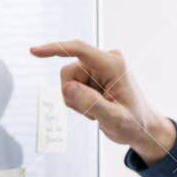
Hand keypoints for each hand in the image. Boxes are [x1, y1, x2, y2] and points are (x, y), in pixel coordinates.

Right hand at [30, 39, 175, 163]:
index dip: (54, 49)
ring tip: (95, 111)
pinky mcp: (94, 74)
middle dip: (72, 94)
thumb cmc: (134, 124)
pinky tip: (94, 108)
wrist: (141, 128)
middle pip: (69, 72)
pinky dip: (78, 100)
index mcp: (113, 65)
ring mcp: (99, 67)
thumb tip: (68, 88)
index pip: (78, 50)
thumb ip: (91, 103)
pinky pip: (72, 85)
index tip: (34, 52)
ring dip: (76, 100)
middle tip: (90, 112)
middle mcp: (106, 60)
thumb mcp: (114, 119)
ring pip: (68, 80)